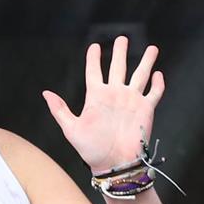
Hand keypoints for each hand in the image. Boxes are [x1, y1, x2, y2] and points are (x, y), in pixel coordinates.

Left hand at [41, 35, 164, 173]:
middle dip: (120, 52)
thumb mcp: (71, 130)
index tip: (94, 46)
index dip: (93, 58)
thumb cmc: (91, 150)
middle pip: (118, 67)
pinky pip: (154, 93)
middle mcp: (115, 95)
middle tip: (122, 38)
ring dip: (146, 61)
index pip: (94, 72)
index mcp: (96, 97)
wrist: (114, 165)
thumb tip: (45, 93)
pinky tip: (158, 74)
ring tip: (152, 48)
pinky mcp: (146, 110)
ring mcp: (131, 101)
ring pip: (140, 75)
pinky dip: (158, 83)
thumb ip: (60, 110)